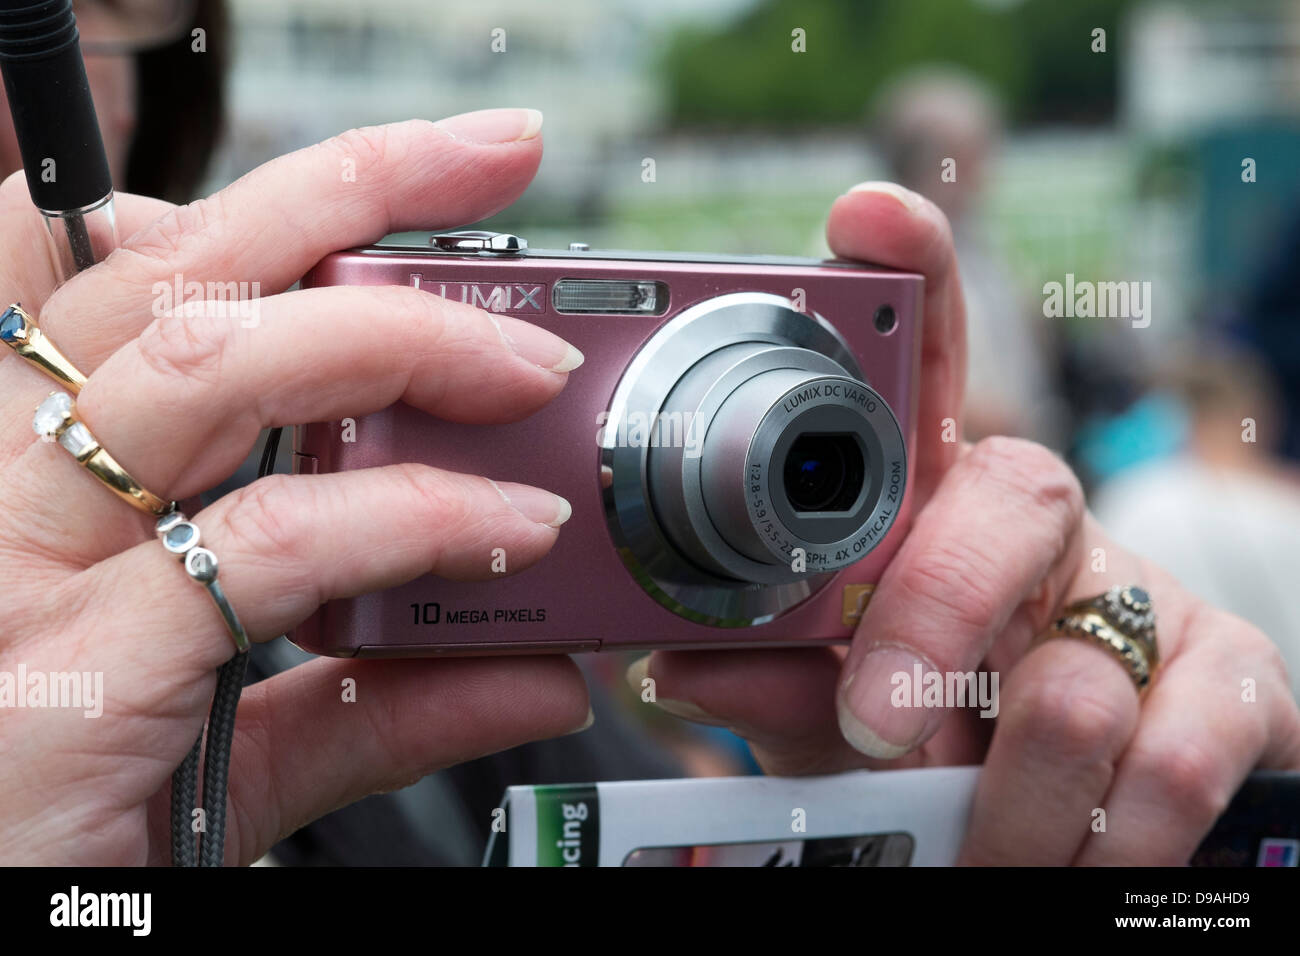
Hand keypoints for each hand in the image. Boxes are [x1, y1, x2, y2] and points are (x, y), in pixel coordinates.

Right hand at [0, 109, 591, 864]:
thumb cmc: (61, 840)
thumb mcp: (227, 753)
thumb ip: (369, 703)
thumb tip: (524, 672)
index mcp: (29, 488)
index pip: (129, 280)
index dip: (262, 203)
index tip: (400, 178)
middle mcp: (5, 502)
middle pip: (176, 277)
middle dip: (350, 191)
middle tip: (489, 162)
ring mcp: (23, 577)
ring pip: (212, 369)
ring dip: (402, 339)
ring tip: (527, 362)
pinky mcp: (68, 676)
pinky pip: (264, 544)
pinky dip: (404, 520)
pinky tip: (502, 526)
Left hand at [630, 181, 1299, 864]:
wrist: (1058, 834)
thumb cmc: (932, 743)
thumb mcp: (832, 714)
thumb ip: (773, 679)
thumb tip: (675, 661)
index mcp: (931, 511)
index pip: (926, 366)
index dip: (909, 277)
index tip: (864, 217)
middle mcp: (1039, 525)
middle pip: (1010, 495)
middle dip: (930, 622)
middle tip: (876, 723)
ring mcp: (1143, 588)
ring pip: (1076, 670)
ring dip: (1007, 797)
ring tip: (977, 846)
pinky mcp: (1235, 675)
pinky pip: (1175, 755)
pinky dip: (1108, 835)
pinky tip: (1080, 856)